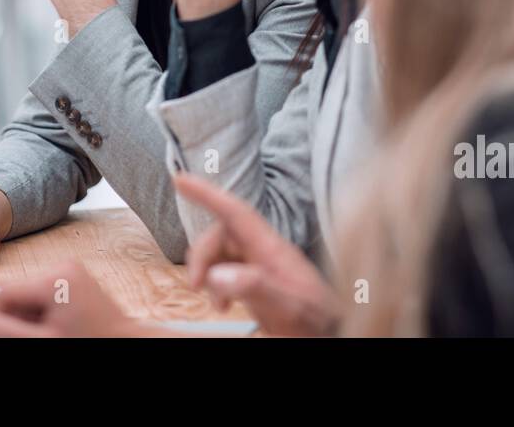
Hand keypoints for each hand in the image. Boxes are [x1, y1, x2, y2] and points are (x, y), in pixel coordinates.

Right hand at [0, 261, 146, 337]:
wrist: (122, 340)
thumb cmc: (92, 339)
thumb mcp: (43, 339)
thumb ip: (9, 331)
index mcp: (54, 279)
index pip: (5, 290)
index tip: (0, 330)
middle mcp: (63, 267)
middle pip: (19, 290)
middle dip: (19, 314)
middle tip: (32, 334)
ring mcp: (72, 269)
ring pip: (32, 290)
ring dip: (32, 312)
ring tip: (48, 330)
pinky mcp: (77, 275)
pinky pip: (48, 288)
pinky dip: (45, 307)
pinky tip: (56, 323)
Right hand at [174, 172, 339, 336]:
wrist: (332, 333)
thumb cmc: (318, 322)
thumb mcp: (288, 305)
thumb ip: (255, 286)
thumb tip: (216, 274)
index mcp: (272, 248)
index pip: (236, 213)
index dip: (208, 194)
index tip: (181, 180)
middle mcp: (264, 252)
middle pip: (221, 235)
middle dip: (201, 256)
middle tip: (195, 286)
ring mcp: (261, 266)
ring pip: (221, 254)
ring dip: (208, 273)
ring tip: (216, 303)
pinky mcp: (258, 282)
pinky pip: (227, 272)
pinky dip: (217, 286)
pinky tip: (223, 305)